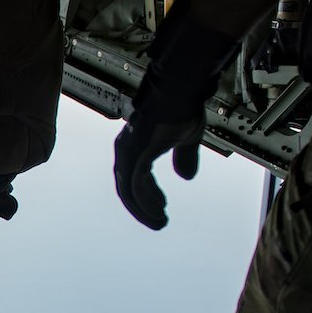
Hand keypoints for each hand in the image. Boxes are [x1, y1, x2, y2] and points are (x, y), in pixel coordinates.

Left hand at [112, 0, 240, 230]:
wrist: (180, 90)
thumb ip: (184, 157)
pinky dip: (146, 201)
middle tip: (158, 221)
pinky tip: (159, 210)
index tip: (161, 207)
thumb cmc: (182, 108)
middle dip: (142, 207)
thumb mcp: (187, 138)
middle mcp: (125, 150)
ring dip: (144, 209)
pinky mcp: (134, 153)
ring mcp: (127, 152)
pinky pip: (136, 186)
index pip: (133, 178)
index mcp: (134, 146)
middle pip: (126, 188)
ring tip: (160, 222)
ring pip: (129, 191)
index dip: (147, 195)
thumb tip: (186, 177)